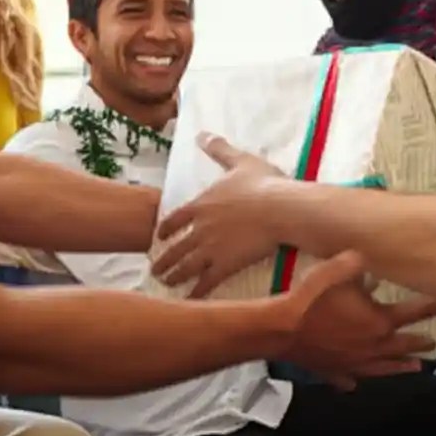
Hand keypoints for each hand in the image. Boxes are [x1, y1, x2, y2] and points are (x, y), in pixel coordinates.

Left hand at [152, 133, 287, 297]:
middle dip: (164, 259)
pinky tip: (189, 301)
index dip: (165, 229)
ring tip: (165, 284)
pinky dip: (195, 293)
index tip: (158, 237)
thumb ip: (219, 149)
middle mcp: (201, 228)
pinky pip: (206, 283)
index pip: (174, 218)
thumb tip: (202, 133)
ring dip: (173, 276)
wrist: (280, 208)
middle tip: (155, 270)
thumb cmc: (264, 183)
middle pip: (175, 247)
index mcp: (202, 203)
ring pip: (185, 266)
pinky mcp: (226, 265)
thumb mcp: (239, 160)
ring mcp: (211, 248)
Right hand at [278, 250, 435, 389]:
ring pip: (384, 367)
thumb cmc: (311, 298)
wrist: (280, 328)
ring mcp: (354, 363)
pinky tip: (354, 384)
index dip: (428, 308)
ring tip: (416, 368)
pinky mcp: (334, 371)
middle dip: (420, 342)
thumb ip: (357, 262)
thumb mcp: (338, 268)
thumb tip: (366, 256)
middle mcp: (373, 346)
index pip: (412, 313)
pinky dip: (353, 381)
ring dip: (400, 366)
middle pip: (403, 345)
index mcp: (379, 321)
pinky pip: (348, 379)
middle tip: (433, 342)